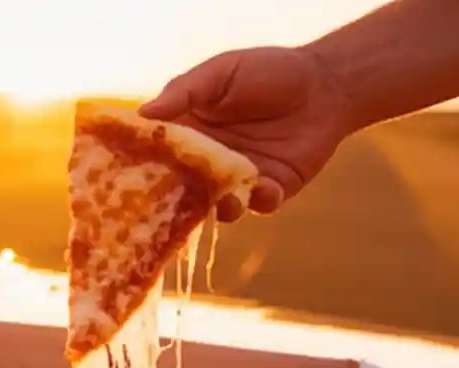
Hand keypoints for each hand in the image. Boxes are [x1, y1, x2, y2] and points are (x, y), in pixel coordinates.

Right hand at [139, 46, 356, 221]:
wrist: (324, 84)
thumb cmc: (268, 71)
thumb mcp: (221, 73)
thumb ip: (184, 92)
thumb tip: (142, 115)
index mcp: (191, 130)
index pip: (160, 153)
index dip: (147, 164)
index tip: (134, 173)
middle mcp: (210, 159)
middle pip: (185, 187)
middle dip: (179, 198)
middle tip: (174, 204)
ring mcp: (239, 177)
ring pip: (220, 204)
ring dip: (221, 206)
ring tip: (226, 201)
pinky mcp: (271, 188)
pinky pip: (260, 204)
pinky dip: (260, 200)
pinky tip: (265, 186)